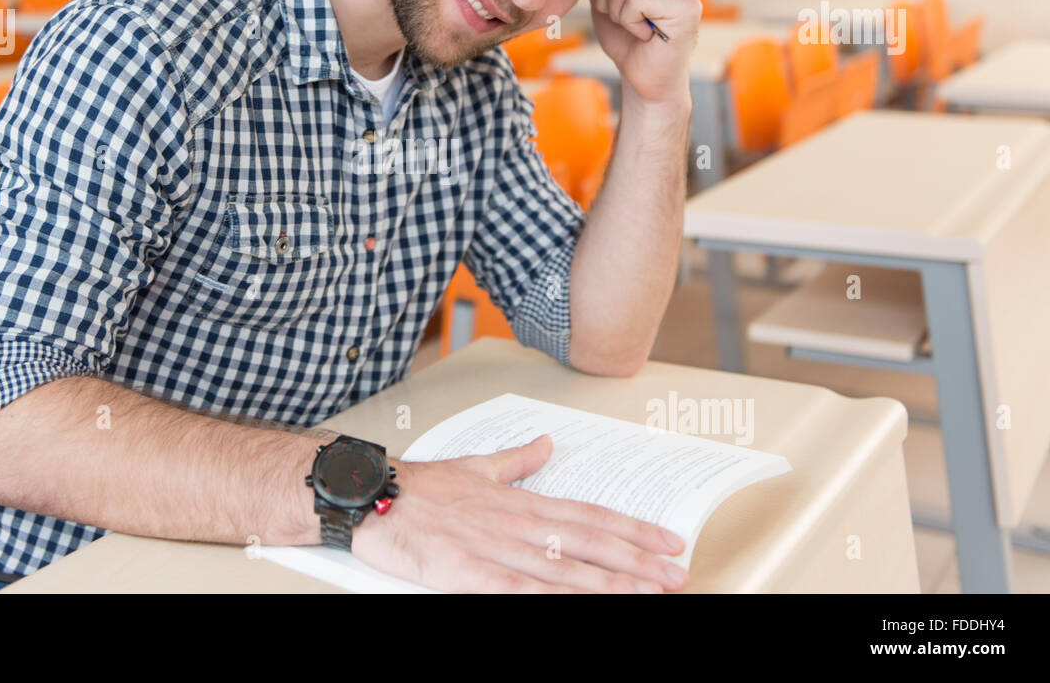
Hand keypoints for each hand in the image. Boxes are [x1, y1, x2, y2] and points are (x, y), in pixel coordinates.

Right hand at [352, 434, 688, 592]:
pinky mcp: (468, 574)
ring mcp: (495, 549)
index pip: (589, 515)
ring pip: (563, 569)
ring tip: (649, 592)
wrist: (371, 495)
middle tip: (677, 573)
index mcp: (520, 500)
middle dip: (637, 561)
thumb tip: (546, 444)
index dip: (632, 529)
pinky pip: (519, 590)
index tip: (667, 540)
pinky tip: (580, 605)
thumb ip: (516, 461)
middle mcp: (516, 524)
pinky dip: (553, 599)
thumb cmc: (419, 486)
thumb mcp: (475, 466)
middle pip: (588, 543)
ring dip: (610, 583)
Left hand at [587, 0, 700, 107]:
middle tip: (633, 21)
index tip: (625, 7)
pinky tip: (647, 34)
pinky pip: (636, 0)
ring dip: (620, 13)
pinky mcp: (688, 6)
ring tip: (640, 26)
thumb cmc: (624, 36)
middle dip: (611, 1)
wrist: (641, 76)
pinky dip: (631, 23)